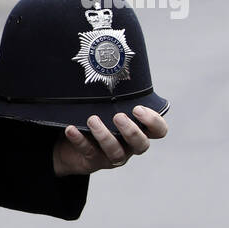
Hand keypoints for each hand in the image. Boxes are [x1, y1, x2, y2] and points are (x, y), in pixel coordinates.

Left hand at [53, 106, 167, 175]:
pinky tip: (71, 129)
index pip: (159, 130)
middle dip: (131, 131)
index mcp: (139, 131)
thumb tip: (107, 65)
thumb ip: (114, 96)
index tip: (137, 108)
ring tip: (92, 119)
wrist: (69, 145)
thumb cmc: (95, 119)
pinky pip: (88, 152)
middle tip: (118, 116)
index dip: (153, 122)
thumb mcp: (106, 108)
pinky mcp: (93, 162)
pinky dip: (79, 140)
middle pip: (141, 145)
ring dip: (104, 135)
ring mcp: (112, 156)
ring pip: (116, 152)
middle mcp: (129, 146)